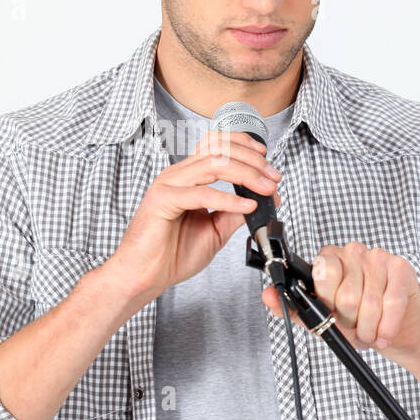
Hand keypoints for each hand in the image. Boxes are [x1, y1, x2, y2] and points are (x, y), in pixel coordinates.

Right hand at [108, 130, 280, 302]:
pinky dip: (228, 198)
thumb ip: (237, 212)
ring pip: (213, 165)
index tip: (266, 157)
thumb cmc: (173, 253)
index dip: (243, 144)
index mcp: (190, 177)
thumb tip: (266, 198)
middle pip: (219, 150)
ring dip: (246, 174)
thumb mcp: (217, 230)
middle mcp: (179, 175)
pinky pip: (201, 193)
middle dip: (253, 161)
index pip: (216, 144)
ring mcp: (169, 184)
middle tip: (273, 177)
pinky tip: (246, 205)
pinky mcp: (162, 200)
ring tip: (266, 189)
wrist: (146, 275)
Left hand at [262, 242, 419, 354]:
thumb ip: (292, 307)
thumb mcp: (320, 318)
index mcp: (328, 259)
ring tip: (370, 332)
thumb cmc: (359, 321)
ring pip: (369, 303)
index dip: (330, 305)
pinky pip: (390, 303)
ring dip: (369, 329)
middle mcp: (353, 252)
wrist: (398, 330)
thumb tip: (268, 295)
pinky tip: (384, 333)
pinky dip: (386, 327)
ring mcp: (378, 257)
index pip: (322, 275)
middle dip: (351, 322)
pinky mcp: (401, 268)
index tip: (334, 315)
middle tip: (355, 327)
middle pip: (347, 295)